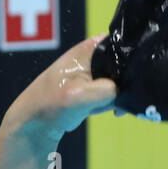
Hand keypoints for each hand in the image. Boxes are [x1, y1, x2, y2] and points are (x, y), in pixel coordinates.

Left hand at [2, 34, 119, 143]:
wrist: (36, 122)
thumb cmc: (51, 104)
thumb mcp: (79, 95)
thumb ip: (107, 89)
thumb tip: (126, 91)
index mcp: (91, 48)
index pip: (124, 46)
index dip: (131, 62)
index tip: (127, 82)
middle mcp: (96, 55)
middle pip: (126, 66)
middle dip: (123, 86)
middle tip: (107, 100)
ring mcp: (96, 71)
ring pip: (122, 82)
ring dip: (115, 98)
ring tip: (93, 106)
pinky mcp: (96, 86)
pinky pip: (115, 93)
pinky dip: (110, 104)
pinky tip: (93, 110)